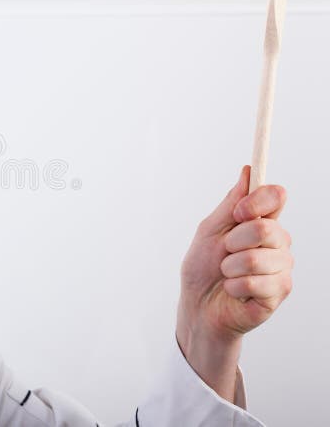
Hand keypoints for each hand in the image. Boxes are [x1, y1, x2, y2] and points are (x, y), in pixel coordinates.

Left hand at [176, 165, 292, 399]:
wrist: (198, 306)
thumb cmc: (203, 268)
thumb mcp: (209, 231)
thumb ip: (229, 203)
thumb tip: (247, 172)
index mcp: (262, 222)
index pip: (277, 196)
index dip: (258, 200)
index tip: (238, 212)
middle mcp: (278, 244)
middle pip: (266, 228)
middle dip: (233, 241)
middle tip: (224, 252)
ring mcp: (281, 269)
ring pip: (257, 258)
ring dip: (229, 268)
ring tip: (227, 274)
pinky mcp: (279, 293)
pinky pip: (254, 282)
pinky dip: (234, 286)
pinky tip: (234, 291)